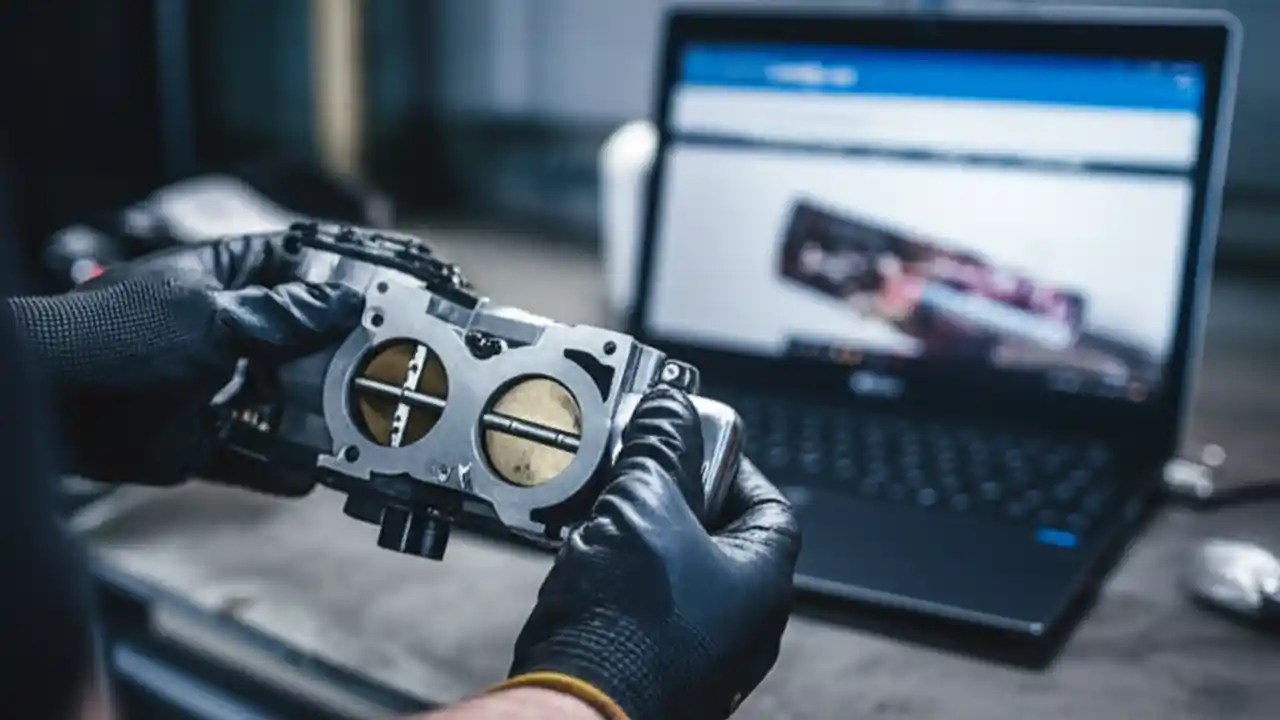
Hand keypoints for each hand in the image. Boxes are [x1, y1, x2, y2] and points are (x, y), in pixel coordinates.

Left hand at [7, 233, 362, 491]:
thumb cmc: (116, 337)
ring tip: (365, 426)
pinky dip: (282, 468)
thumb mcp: (214, 316)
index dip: (345, 269)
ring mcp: (216, 384)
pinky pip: (257, 455)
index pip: (298, 262)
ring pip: (285, 400)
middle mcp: (226, 328)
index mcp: (225, 279)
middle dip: (345, 353)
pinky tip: (315, 473)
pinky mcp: (204, 437)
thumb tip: (344, 303)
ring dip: (320, 416)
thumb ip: (285, 314)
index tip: (393, 282)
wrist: (52, 405)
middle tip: (394, 365)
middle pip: (303, 337)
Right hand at [505, 387, 800, 719]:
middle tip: (637, 474)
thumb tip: (669, 409)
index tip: (693, 442)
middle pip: (717, 537)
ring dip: (637, 538)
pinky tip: (583, 559)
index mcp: (762, 582)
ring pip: (675, 574)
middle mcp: (741, 626)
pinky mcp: (655, 671)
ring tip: (600, 512)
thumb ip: (661, 448)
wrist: (573, 709)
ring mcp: (700, 655)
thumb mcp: (644, 504)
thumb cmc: (626, 624)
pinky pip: (645, 610)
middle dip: (672, 499)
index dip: (731, 464)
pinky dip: (618, 578)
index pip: (769, 504)